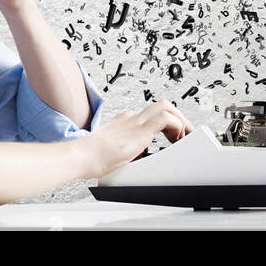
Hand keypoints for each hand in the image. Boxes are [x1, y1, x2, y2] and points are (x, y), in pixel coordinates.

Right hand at [78, 100, 194, 179]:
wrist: (81, 156)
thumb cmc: (91, 158)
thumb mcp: (112, 151)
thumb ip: (124, 151)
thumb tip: (131, 161)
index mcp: (124, 122)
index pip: (151, 113)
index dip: (166, 122)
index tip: (172, 136)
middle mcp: (131, 118)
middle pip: (162, 105)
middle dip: (178, 116)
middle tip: (184, 134)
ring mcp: (135, 122)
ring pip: (166, 106)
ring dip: (180, 119)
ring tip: (183, 136)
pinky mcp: (139, 131)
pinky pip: (166, 118)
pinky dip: (177, 126)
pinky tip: (176, 139)